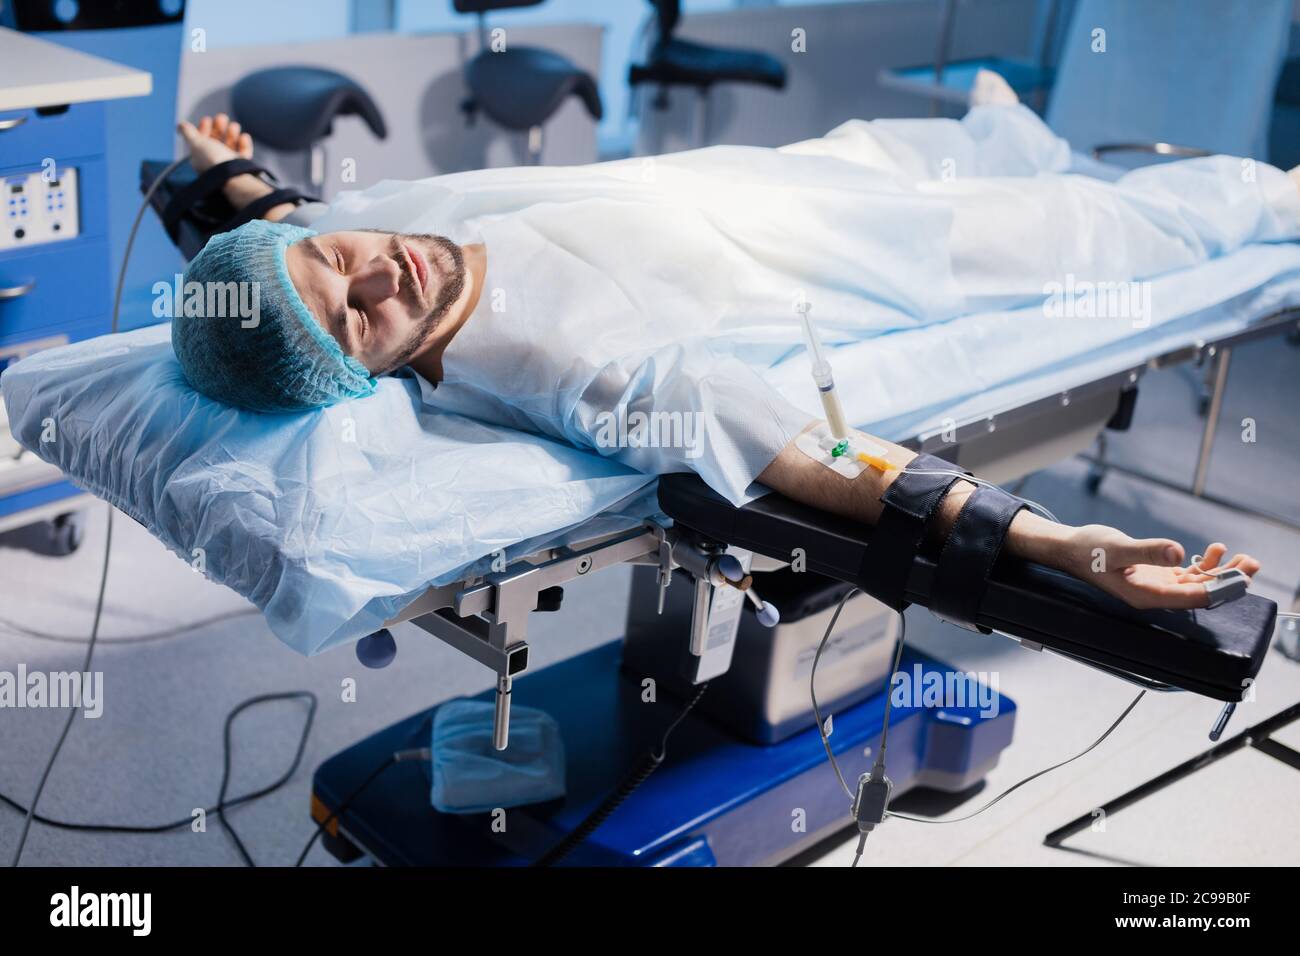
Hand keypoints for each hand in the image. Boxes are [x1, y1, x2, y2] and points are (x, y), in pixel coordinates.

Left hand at [178, 114, 251, 173]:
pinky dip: (244, 143)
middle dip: (218, 128)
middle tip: (222, 117)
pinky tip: (244, 136)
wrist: (233, 177)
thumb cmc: (213, 160)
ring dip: (231, 133)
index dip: (202, 128)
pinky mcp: (242, 167)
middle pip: (216, 142)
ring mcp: (229, 165)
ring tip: (235, 126)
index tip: (207, 119)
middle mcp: (214, 163)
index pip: (200, 142)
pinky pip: (243, 153)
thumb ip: (188, 133)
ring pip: (230, 146)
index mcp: (200, 159)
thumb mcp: (196, 144)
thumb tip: (181, 125)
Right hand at [1064, 528, 1260, 609]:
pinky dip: (1204, 564)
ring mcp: (1156, 586)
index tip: (1241, 577)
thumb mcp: (1116, 548)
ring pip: (1198, 584)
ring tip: (1245, 558)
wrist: (1069, 548)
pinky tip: (1216, 550)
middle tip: (1251, 565)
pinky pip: (1188, 575)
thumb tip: (1177, 552)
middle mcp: (1154, 596)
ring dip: (1222, 573)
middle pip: (1200, 594)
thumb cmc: (1088, 550)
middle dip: (1228, 581)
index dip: (1218, 589)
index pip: (1191, 599)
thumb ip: (1147, 551)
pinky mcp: (1156, 575)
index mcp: (1144, 596)